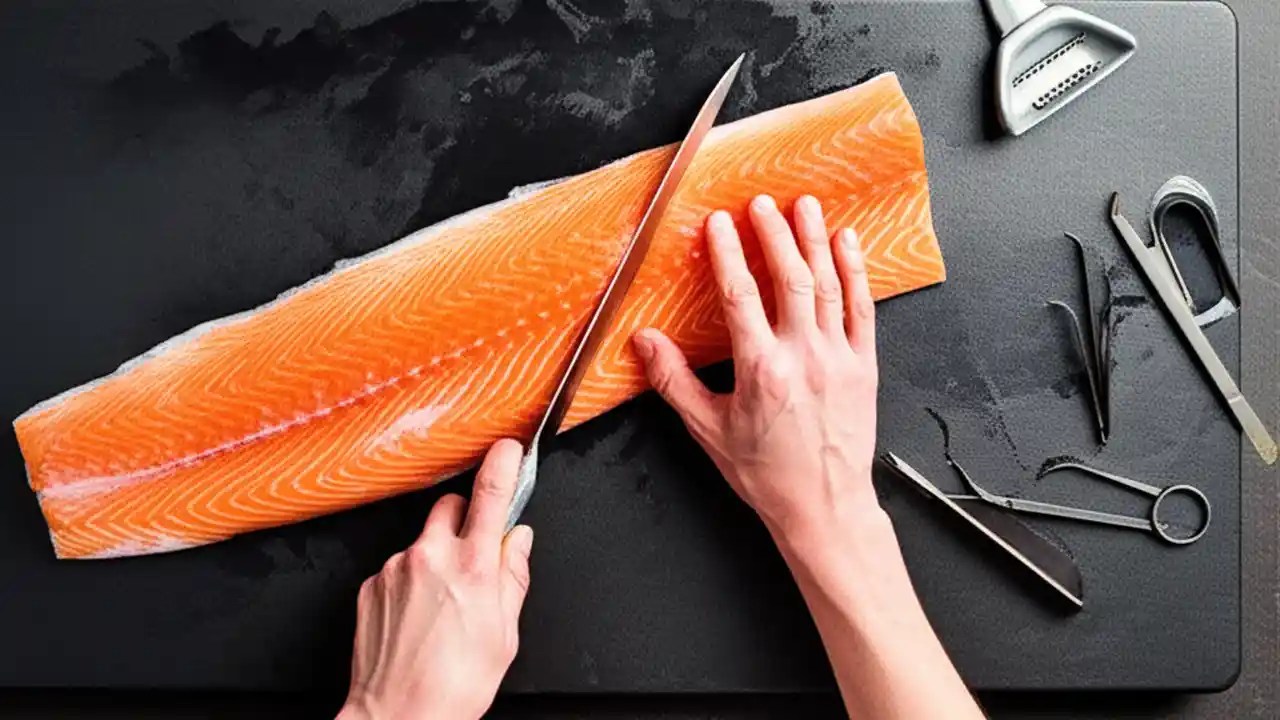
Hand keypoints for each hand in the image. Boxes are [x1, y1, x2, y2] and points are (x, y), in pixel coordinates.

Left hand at [339, 440, 533, 719]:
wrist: (398, 718)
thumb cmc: (455, 686)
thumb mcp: (505, 634)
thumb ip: (513, 577)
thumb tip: (518, 543)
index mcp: (474, 567)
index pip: (492, 492)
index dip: (504, 462)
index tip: (510, 447)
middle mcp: (431, 556)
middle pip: (452, 505)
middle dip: (468, 520)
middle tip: (476, 557)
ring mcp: (395, 568)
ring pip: (424, 538)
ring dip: (437, 555)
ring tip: (442, 606)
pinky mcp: (370, 584)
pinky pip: (398, 566)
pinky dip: (411, 581)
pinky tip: (417, 617)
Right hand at [632, 194, 879, 541]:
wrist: (824, 506)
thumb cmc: (768, 474)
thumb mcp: (709, 430)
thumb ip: (674, 381)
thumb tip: (645, 342)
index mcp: (762, 370)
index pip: (741, 295)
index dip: (729, 252)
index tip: (720, 223)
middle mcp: (804, 357)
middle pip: (789, 278)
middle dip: (774, 233)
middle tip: (762, 203)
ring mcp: (839, 358)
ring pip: (827, 285)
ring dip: (814, 240)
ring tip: (804, 206)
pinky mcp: (865, 366)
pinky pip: (862, 308)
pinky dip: (855, 271)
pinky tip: (847, 243)